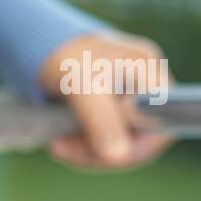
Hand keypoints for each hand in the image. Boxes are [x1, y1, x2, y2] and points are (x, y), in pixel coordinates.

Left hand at [37, 31, 174, 169]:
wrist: (36, 44)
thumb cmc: (63, 58)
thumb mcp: (80, 85)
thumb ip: (101, 118)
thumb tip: (119, 157)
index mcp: (148, 71)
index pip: (164, 122)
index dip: (139, 148)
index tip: (102, 155)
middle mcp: (145, 85)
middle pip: (142, 138)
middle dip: (103, 153)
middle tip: (62, 149)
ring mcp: (129, 98)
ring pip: (122, 143)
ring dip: (88, 153)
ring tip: (57, 145)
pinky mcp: (110, 109)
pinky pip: (106, 139)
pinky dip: (84, 147)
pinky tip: (60, 142)